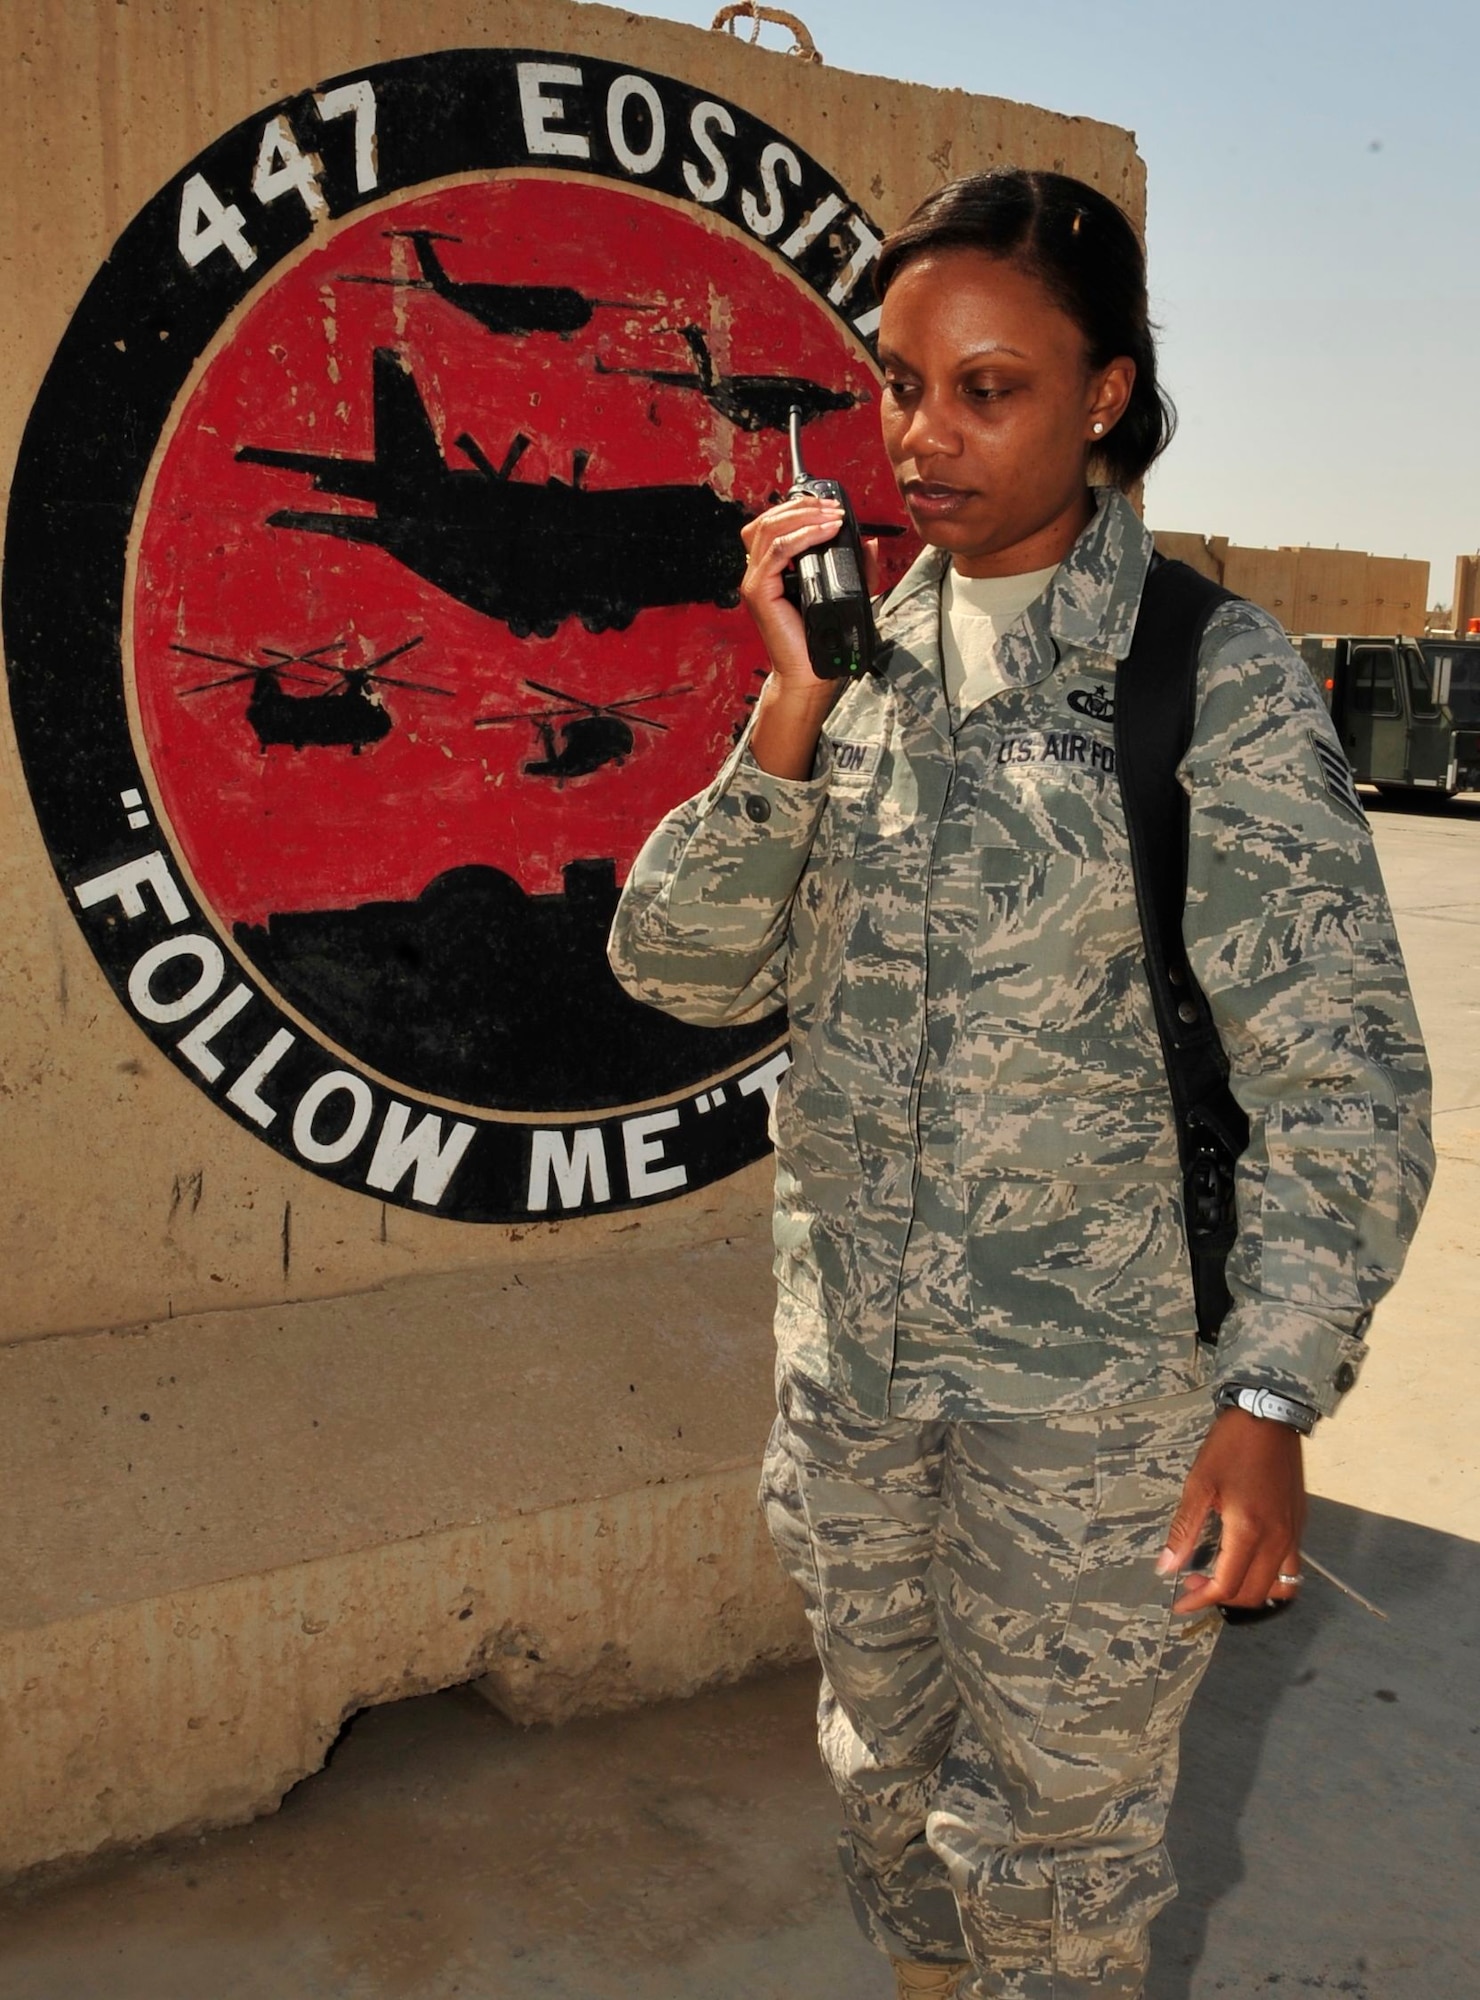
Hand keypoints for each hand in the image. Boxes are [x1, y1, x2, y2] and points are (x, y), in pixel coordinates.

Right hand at [739, 491, 846, 686]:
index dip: (800, 508)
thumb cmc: (820, 639)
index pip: (774, 524)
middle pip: (767, 519)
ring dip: (803, 515)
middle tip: (832, 506)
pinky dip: (802, 536)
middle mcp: (760, 571)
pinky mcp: (759, 591)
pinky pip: (777, 551)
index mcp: (773, 569)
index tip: (832, 506)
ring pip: (768, 528)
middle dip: (802, 505)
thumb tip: (870, 543)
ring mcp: (756, 580)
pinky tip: (825, 532)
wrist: (809, 674)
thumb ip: (858, 567)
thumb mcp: (847, 593)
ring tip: (831, 515)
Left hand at [1156, 1409, 1305, 1616]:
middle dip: (1221, 1598)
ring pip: (1279, 1588)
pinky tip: (1247, 1564)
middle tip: (1193, 1585)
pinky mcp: (1300, 1525)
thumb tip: (1166, 1566)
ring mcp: (1293, 1534)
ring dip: (1249, 1593)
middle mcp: (1278, 1539)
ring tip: (1222, 1580)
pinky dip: (1270, 1579)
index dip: (1200, 1600)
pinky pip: (1291, 1569)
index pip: (1227, 1585)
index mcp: (1249, 1531)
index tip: (1179, 1603)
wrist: (1269, 1417)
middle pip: (1253, 1594)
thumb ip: (1184, 1530)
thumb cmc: (1230, 1447)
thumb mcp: (1198, 1484)